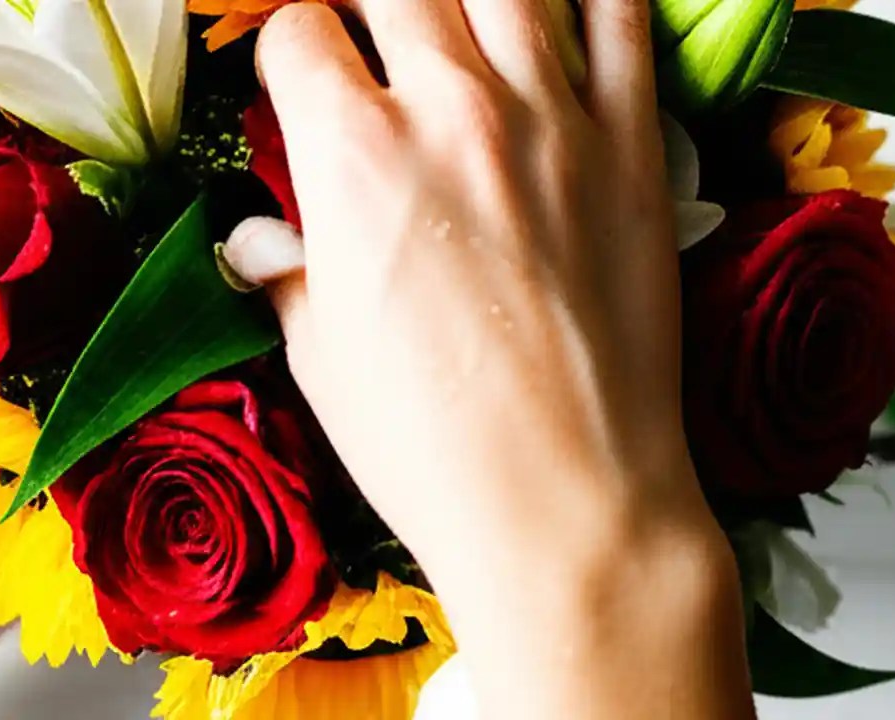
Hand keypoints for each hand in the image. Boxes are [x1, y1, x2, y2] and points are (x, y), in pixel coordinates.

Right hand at [227, 1, 753, 717]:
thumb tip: (259, 237)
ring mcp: (553, 119)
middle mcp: (450, 111)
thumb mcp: (319, 356)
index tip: (300, 73)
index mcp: (352, 158)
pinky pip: (623, 18)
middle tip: (370, 40)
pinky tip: (560, 13)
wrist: (563, 502)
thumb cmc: (425, 445)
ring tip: (453, 23)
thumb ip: (286, 268)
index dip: (286, 44)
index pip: (298, 30)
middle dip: (367, 5)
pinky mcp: (635, 147)